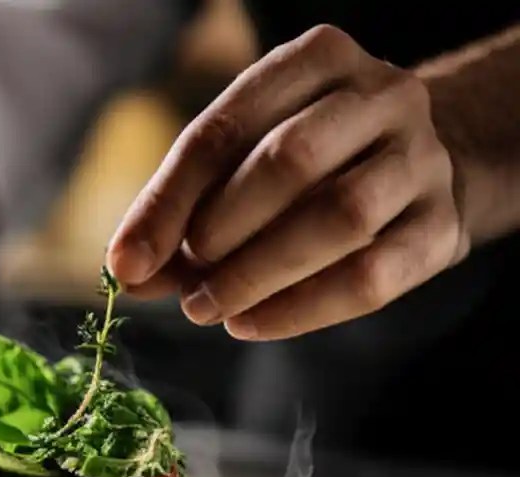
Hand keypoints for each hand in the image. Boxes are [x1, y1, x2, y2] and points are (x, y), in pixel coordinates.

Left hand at [106, 24, 466, 340]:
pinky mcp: (444, 226)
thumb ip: (181, 211)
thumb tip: (127, 271)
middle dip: (221, 231)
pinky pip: (373, 276)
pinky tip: (250, 323)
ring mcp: (422, 159)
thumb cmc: (306, 163)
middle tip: (181, 284)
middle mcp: (382, 96)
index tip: (126, 262)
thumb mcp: (239, 162)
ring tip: (206, 308)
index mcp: (317, 60)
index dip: (166, 202)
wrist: (417, 168)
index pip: (225, 129)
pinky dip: (301, 309)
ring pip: (340, 218)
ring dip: (258, 273)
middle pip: (290, 161)